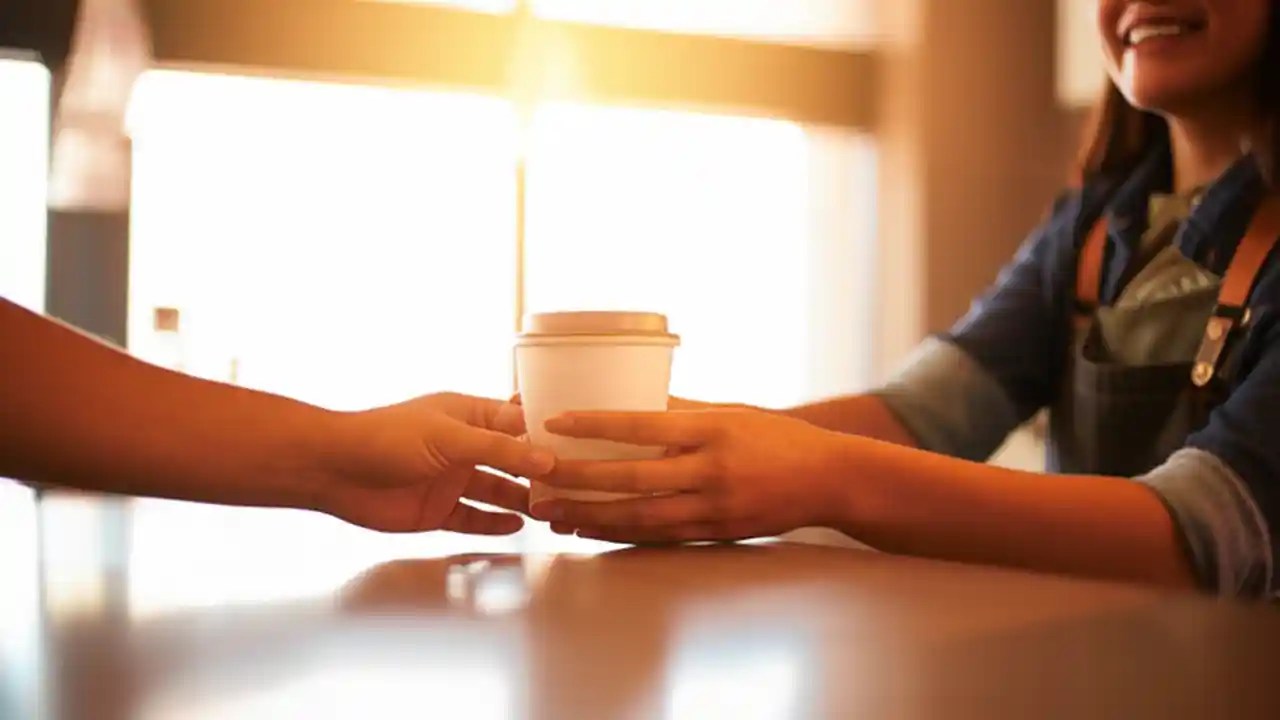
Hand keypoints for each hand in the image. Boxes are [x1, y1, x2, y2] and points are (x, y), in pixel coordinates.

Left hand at [317, 393, 555, 534]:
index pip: (517, 422)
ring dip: (522, 500)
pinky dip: (494, 524)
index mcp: (468, 415)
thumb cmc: (388, 437)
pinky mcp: (437, 510)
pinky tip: (517, 528)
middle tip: (575, 485)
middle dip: (539, 472)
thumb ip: (499, 450)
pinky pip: (473, 518)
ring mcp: (451, 479)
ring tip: (553, 510)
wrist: (334, 471)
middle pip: (511, 460)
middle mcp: (463, 446)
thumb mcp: (450, 437)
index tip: (580, 447)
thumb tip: (547, 459)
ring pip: (497, 491)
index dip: (546, 435)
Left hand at [529, 408, 849, 543]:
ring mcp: (713, 506)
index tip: (553, 422)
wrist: (830, 480)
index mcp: (712, 429)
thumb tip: (627, 398)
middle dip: (578, 481)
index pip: (643, 425)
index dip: (595, 425)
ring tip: (549, 512)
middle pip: (632, 478)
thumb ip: (680, 409)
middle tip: (535, 478)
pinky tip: (587, 530)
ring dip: (589, 516)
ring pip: (639, 515)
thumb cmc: (778, 437)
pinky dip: (618, 533)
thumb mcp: (731, 412)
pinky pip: (657, 535)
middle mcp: (710, 470)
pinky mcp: (714, 532)